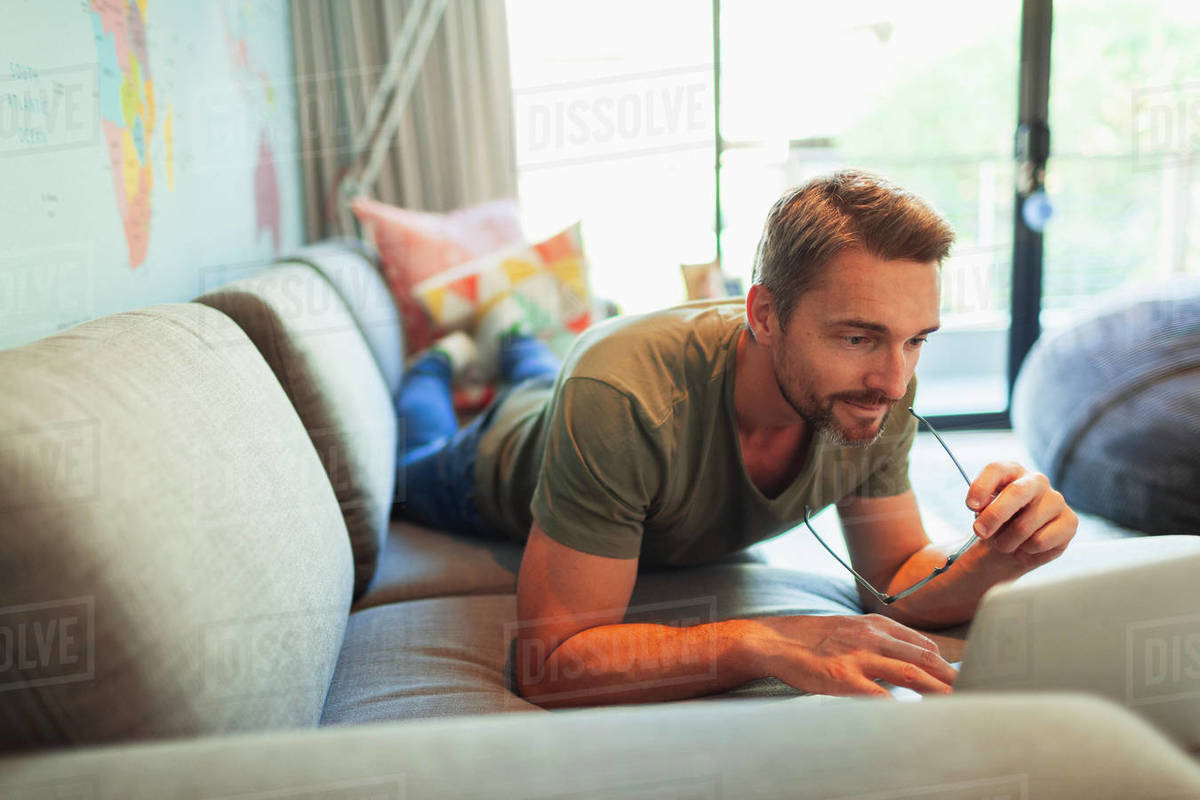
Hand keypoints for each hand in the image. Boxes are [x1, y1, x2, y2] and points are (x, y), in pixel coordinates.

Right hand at [742, 613, 956, 696]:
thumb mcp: (850, 629)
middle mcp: (870, 637)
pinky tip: (914, 717)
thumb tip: (918, 656)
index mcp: (875, 625)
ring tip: (959, 705)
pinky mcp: (842, 677)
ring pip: (909, 673)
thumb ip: (882, 640)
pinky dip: (899, 706)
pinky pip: (878, 694)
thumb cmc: (814, 639)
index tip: (963, 681)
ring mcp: (857, 656)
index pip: (922, 645)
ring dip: (937, 690)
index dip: (946, 665)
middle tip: (978, 693)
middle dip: (952, 677)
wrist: (775, 641)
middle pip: (923, 658)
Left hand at [967, 461, 1078, 569]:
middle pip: (1017, 492)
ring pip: (1025, 526)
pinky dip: (1026, 550)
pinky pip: (1040, 541)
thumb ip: (981, 508)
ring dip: (1006, 542)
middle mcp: (1036, 481)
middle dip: (994, 516)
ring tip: (1005, 544)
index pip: (997, 469)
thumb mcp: (981, 513)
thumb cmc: (996, 523)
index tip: (971, 506)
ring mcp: (1056, 500)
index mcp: (1012, 471)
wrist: (1013, 546)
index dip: (982, 487)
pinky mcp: (1070, 522)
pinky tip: (1026, 547)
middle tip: (979, 532)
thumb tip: (983, 510)